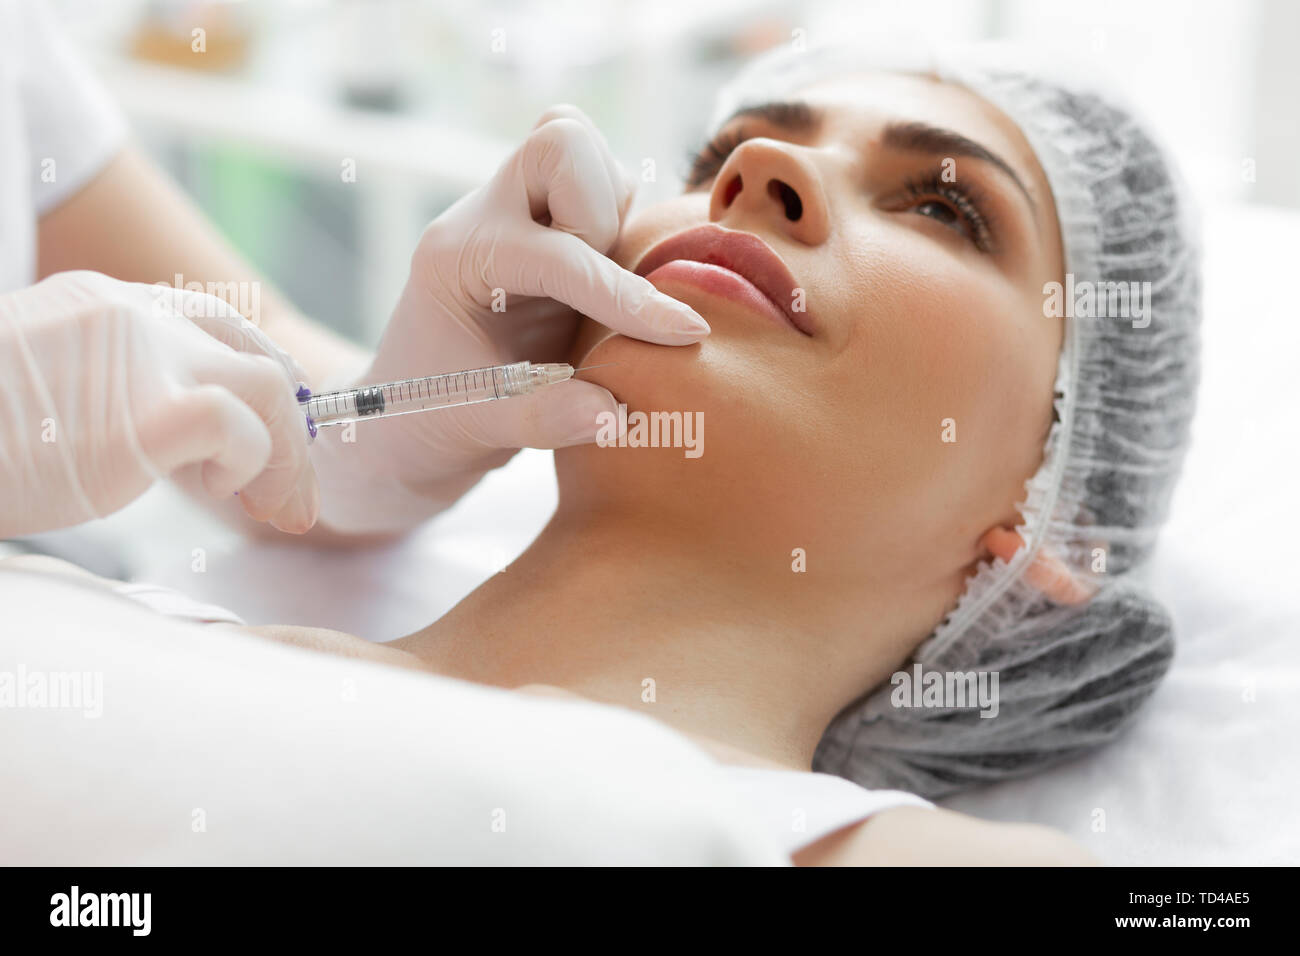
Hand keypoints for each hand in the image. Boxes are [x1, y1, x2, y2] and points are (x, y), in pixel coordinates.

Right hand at [0, 271, 318, 536]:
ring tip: (264, 505)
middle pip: (255, 356)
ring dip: (283, 456)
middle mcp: (130, 316)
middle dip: (291, 427)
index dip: (263, 374)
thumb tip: (157, 433)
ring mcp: (141, 359)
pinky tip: (217, 490)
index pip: (217, 321)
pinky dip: (252, 466)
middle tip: (291, 493)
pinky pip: (242, 430)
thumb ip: (102, 386)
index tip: (277, 427)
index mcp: (101, 302)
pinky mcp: (147, 415)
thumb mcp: (35, 385)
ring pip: (266, 389)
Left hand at [313, 105, 707, 532]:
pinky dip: (624, 220)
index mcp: (458, 257)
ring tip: (611, 285)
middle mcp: (487, 215)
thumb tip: (618, 413)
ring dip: (616, 212)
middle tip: (606, 281)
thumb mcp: (483, 429)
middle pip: (561, 140)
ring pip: (588, 153)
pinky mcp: (549, 224)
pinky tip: (619, 282)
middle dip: (603, 209)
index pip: (559, 255)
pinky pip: (603, 183)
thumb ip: (548, 419)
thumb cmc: (437, 420)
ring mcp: (518, 211)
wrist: (409, 419)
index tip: (684, 335)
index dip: (626, 297)